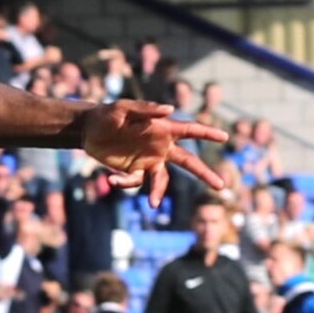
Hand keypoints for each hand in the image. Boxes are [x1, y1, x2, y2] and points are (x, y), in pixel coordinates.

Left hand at [78, 100, 228, 206]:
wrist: (88, 131)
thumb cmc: (108, 115)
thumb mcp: (123, 108)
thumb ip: (146, 109)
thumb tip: (169, 109)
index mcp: (164, 129)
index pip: (191, 131)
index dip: (208, 134)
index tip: (224, 137)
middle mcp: (161, 147)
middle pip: (189, 162)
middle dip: (204, 173)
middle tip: (221, 185)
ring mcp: (149, 160)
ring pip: (163, 179)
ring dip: (158, 191)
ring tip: (153, 203)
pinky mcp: (134, 170)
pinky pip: (136, 182)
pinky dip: (125, 184)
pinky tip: (111, 180)